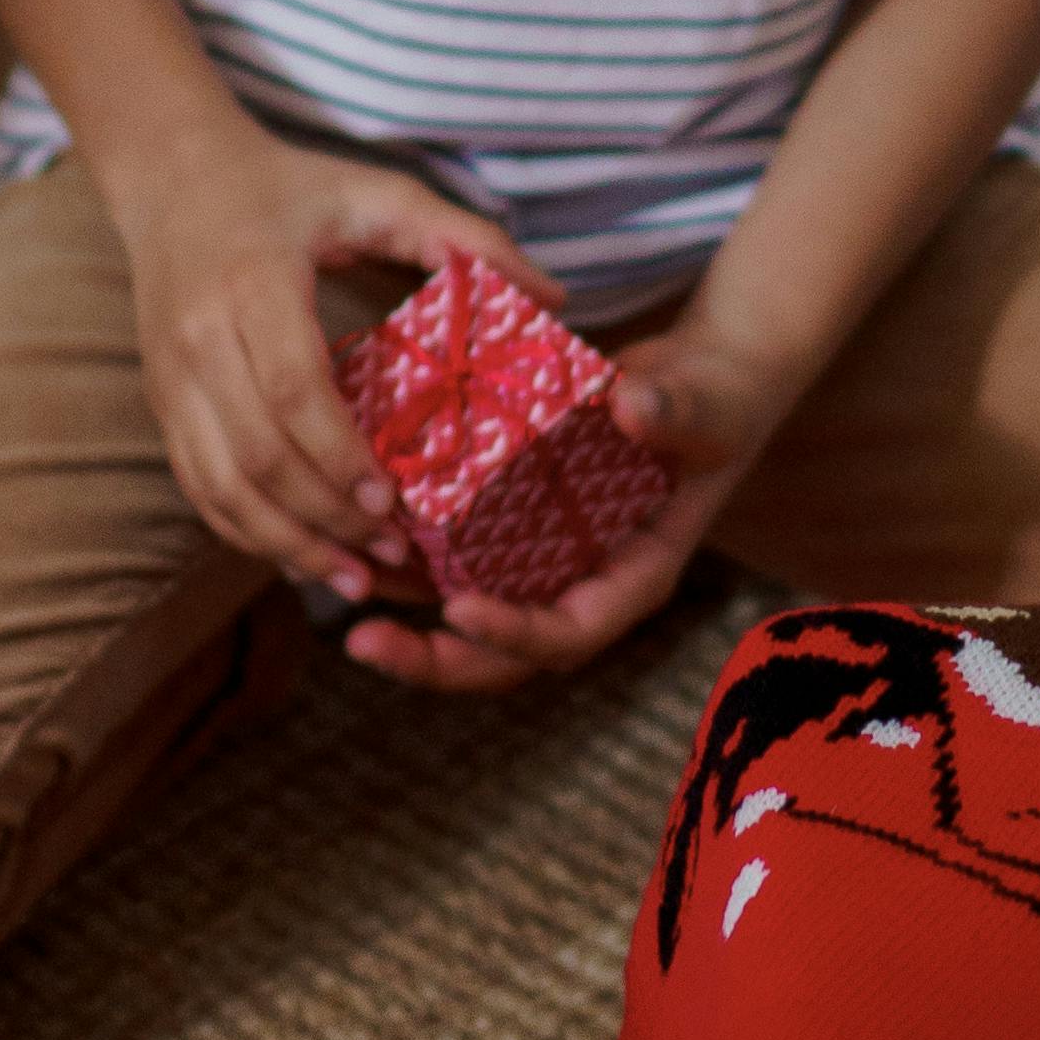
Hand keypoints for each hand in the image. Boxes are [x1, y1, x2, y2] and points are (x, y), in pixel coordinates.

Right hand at [115, 114, 548, 595]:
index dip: (340, 455)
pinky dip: (246, 533)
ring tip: (352, 579)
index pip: (291, 389)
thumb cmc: (285, 186)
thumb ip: (463, 236)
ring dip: (285, 542)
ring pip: (220, 486)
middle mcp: (199, 336)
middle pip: (257, 454)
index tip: (392, 501)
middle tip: (394, 554)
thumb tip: (553, 297)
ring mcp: (170, 377)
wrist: (172, 178)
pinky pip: (197, 487)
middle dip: (326, 517)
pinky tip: (300, 558)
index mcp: (253, 282)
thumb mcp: (376, 191)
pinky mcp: (161, 403)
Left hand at [341, 301, 803, 700]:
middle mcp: (578, 585)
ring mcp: (540, 561)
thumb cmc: (712, 402)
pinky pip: (451, 554)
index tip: (458, 608)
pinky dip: (402, 551)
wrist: (700, 383)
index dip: (514, 632)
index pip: (570, 632)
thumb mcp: (704, 407)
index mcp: (630, 580)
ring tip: (326, 583)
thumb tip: (631, 406)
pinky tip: (344, 527)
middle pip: (501, 649)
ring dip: (397, 606)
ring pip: (462, 606)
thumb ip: (676, 411)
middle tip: (359, 640)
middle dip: (430, 656)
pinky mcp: (511, 526)